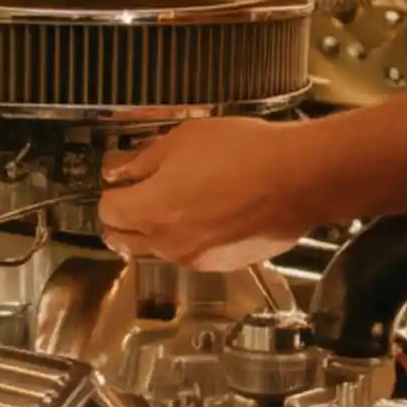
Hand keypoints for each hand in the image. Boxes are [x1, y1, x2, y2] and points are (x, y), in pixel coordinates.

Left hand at [98, 118, 325, 269]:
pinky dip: (190, 240)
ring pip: (158, 250)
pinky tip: (207, 214)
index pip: (108, 211)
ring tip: (176, 203)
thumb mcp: (183, 141)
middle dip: (123, 220)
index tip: (119, 182)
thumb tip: (122, 171)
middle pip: (124, 240)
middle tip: (133, 198)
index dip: (111, 194)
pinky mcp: (223, 265)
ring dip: (156, 231)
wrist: (298, 178)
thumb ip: (144, 160)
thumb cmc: (245, 154)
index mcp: (150, 211)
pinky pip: (192, 255)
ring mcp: (196, 259)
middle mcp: (168, 244)